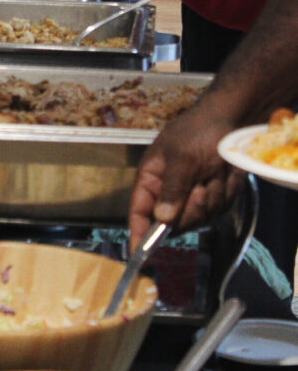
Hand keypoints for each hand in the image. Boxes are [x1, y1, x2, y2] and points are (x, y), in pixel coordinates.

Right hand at [128, 102, 243, 251]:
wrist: (231, 119)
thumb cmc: (198, 131)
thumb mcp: (182, 157)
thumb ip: (171, 188)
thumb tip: (161, 218)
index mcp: (151, 178)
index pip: (139, 211)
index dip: (138, 232)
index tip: (140, 252)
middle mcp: (168, 192)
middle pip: (174, 223)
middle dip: (192, 208)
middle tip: (201, 188)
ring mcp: (191, 196)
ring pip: (200, 218)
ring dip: (212, 195)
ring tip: (215, 171)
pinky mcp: (213, 198)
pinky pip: (219, 210)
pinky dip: (226, 192)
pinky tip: (225, 173)